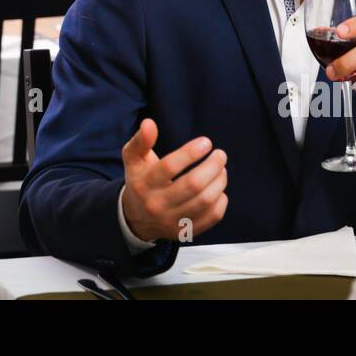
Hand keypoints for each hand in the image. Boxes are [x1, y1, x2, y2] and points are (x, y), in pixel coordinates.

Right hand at [120, 118, 227, 244]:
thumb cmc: (140, 180)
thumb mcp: (133, 159)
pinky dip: (221, 201)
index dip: (191, 153)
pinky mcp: (184, 232)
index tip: (206, 142)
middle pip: (193, 185)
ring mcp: (171, 221)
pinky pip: (211, 217)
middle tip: (220, 155)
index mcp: (144, 184)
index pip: (170, 167)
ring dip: (219, 182)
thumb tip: (149, 123)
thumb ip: (141, 140)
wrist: (136, 218)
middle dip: (213, 166)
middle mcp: (157, 205)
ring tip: (221, 169)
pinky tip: (219, 189)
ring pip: (205, 201)